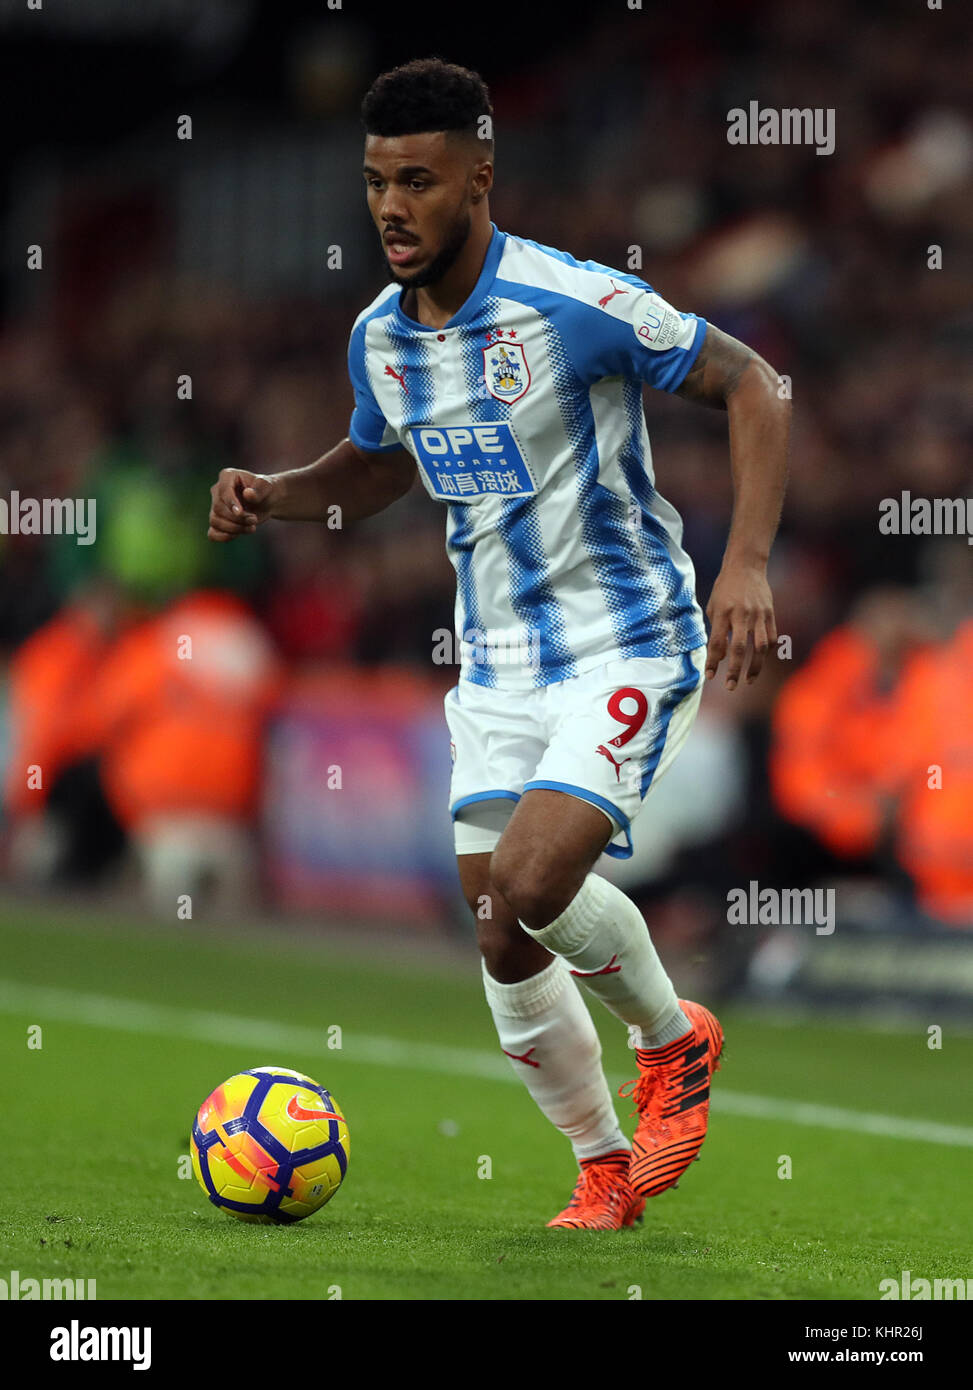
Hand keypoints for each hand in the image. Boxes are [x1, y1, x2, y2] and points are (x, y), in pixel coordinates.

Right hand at [207, 470, 276, 541]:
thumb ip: (259, 490)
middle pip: (218, 508)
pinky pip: (212, 533)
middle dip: (237, 518)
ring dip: (234, 528)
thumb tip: (247, 494)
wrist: (267, 501)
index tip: (240, 512)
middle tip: (254, 520)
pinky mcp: (218, 521)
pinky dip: (222, 537)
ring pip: (215, 521)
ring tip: (252, 528)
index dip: (230, 503)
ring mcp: (215, 506)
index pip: (223, 491)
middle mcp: (217, 490)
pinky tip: (236, 535)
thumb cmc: (266, 491)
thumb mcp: (267, 487)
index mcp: (227, 476)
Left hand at [705, 562, 776, 688]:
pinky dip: (766, 652)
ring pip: (760, 646)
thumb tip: (721, 656)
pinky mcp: (771, 613)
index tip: (709, 676)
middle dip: (735, 670)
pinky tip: (760, 661)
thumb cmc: (725, 588)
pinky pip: (771, 637)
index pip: (716, 642)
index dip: (713, 661)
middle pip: (739, 648)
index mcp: (723, 612)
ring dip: (755, 666)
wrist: (746, 566)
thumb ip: (716, 631)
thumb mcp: (713, 606)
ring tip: (749, 680)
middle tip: (731, 686)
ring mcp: (758, 614)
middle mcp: (741, 614)